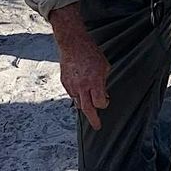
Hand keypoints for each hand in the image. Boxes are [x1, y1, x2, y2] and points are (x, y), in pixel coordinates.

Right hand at [49, 2, 109, 129]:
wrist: (72, 43)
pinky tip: (81, 89)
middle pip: (87, 110)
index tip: (105, 101)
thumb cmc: (90, 53)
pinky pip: (72, 94)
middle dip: (93, 120)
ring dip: (84, 104)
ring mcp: (72, 85)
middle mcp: (82, 86)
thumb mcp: (104, 66)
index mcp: (94, 82)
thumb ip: (103, 82)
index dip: (104, 104)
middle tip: (97, 126)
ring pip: (78, 103)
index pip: (100, 103)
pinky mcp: (64, 83)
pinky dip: (77, 95)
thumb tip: (103, 93)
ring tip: (88, 100)